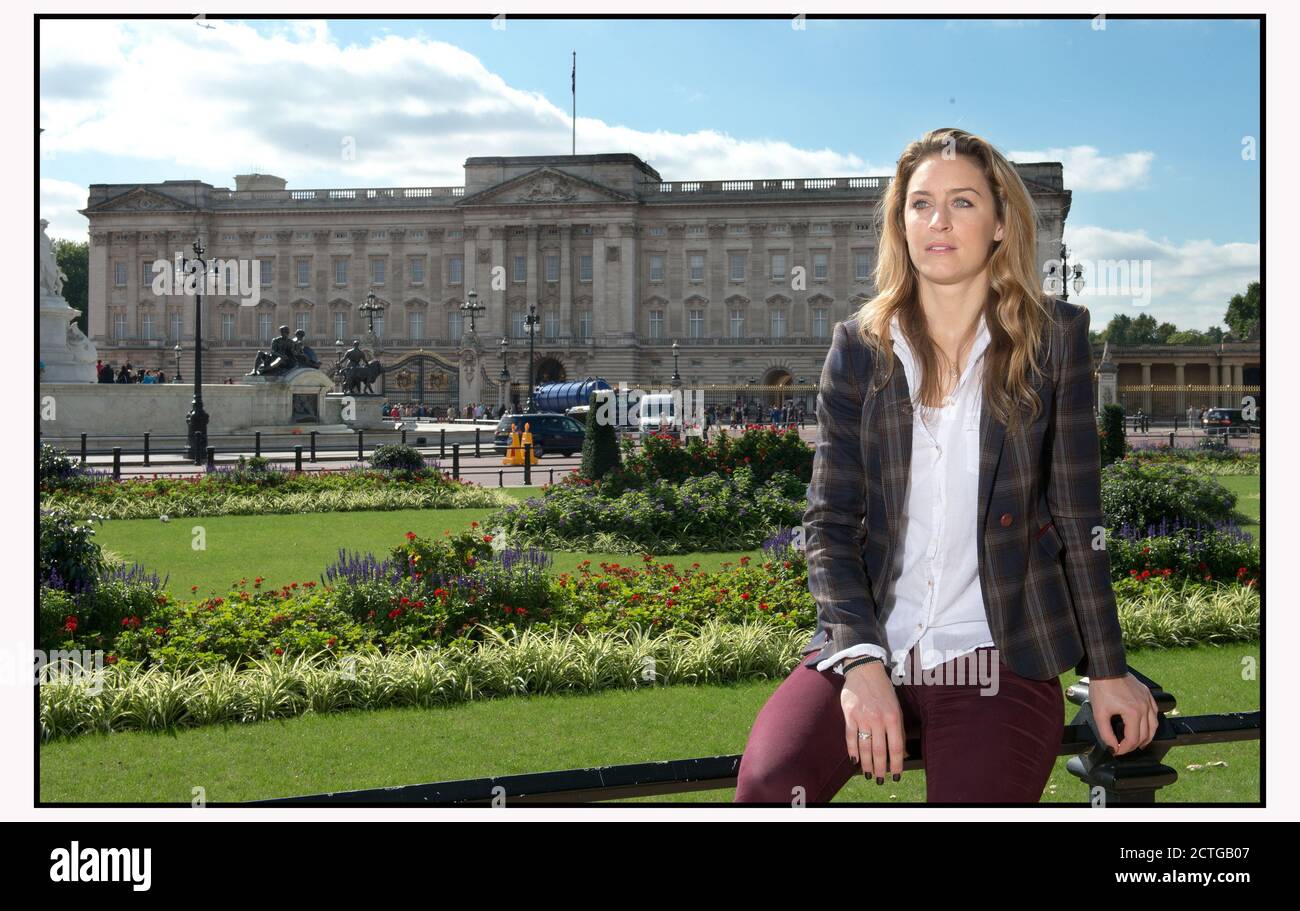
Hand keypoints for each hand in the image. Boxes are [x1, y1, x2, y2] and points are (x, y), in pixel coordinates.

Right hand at [841, 661, 905, 782]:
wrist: (864, 670)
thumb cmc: (883, 690)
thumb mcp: (896, 707)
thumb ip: (899, 730)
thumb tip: (902, 753)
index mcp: (893, 717)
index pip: (895, 747)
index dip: (896, 764)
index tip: (895, 775)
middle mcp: (878, 719)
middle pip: (879, 750)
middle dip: (880, 768)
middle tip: (880, 779)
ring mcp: (863, 717)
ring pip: (864, 746)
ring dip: (866, 763)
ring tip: (868, 774)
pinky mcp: (849, 714)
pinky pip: (850, 737)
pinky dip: (852, 750)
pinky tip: (854, 760)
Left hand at [1089, 673, 1159, 754]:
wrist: (1106, 669)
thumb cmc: (1102, 687)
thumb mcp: (1099, 713)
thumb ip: (1106, 733)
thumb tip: (1112, 746)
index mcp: (1133, 713)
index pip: (1133, 739)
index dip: (1124, 749)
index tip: (1116, 751)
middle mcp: (1145, 708)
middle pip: (1145, 735)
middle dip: (1134, 745)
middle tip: (1124, 748)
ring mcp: (1148, 701)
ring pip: (1154, 726)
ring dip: (1146, 737)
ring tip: (1137, 743)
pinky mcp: (1148, 694)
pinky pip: (1154, 713)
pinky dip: (1151, 723)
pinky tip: (1145, 726)